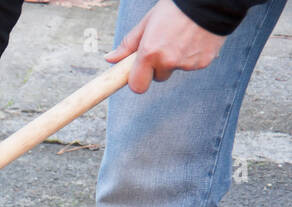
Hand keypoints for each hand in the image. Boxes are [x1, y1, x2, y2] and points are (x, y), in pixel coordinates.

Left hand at [107, 0, 224, 93]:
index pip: (137, 86)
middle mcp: (167, 61)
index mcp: (149, 53)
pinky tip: (195, 39)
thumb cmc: (175, 8)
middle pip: (158, 77)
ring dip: (176, 59)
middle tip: (165, 44)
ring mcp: (186, 64)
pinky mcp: (203, 63)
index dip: (138, 80)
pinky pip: (191, 65)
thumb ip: (128, 44)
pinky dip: (192, 56)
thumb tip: (110, 59)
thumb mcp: (147, 22)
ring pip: (175, 69)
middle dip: (158, 66)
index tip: (139, 73)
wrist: (210, 1)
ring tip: (182, 37)